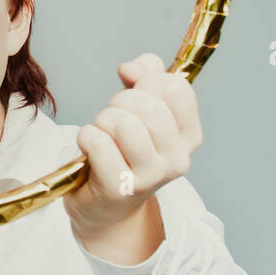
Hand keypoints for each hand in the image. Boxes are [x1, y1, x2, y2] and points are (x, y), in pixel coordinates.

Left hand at [64, 53, 202, 264]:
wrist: (105, 206)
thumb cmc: (123, 151)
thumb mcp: (141, 110)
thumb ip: (144, 76)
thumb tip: (132, 68)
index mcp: (189, 137)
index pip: (176, 87)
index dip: (147, 80)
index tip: (135, 93)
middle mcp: (177, 159)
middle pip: (146, 104)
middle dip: (119, 103)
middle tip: (113, 120)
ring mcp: (149, 176)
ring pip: (121, 122)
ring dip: (101, 121)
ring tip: (102, 135)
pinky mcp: (119, 187)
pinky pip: (97, 141)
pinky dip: (86, 137)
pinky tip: (89, 150)